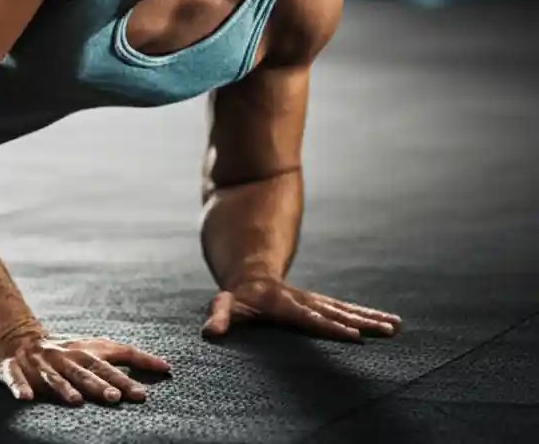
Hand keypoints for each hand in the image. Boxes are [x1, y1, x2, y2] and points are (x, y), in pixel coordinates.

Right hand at [0, 329, 171, 405]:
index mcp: (83, 352)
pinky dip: (19, 386)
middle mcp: (64, 357)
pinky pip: (14, 378)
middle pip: (85, 370)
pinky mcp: (11, 368)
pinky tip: (26, 398)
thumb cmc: (62, 350)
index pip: (113, 358)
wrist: (13, 338)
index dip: (135, 364)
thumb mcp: (92, 348)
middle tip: (117, 397)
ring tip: (76, 401)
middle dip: (100, 383)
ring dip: (64, 388)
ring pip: (53, 377)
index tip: (156, 378)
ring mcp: (37, 364)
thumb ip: (125, 357)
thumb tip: (166, 366)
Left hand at [202, 276, 401, 341]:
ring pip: (347, 310)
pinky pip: (349, 309)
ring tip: (396, 328)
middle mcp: (304, 301)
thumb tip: (210, 334)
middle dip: (361, 323)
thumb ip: (220, 316)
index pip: (309, 318)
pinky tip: (392, 323)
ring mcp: (316, 301)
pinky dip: (370, 316)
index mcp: (283, 304)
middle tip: (386, 331)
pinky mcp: (323, 303)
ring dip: (371, 319)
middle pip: (335, 313)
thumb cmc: (237, 295)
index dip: (329, 327)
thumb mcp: (224, 303)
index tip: (353, 336)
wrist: (250, 271)